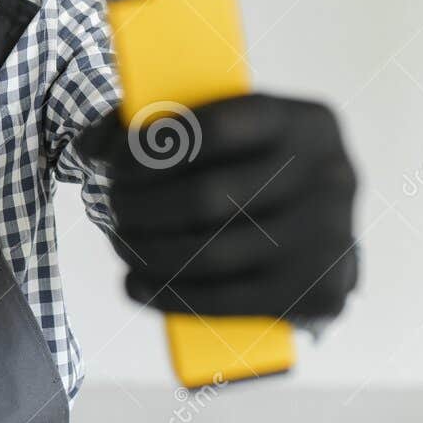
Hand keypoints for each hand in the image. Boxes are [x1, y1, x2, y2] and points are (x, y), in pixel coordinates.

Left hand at [74, 92, 359, 319]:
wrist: (316, 230)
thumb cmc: (251, 168)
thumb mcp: (223, 129)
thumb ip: (157, 122)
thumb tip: (90, 147)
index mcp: (307, 122)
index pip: (217, 129)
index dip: (153, 149)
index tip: (112, 164)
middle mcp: (332, 177)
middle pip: (208, 198)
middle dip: (140, 206)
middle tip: (109, 206)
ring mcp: (330, 240)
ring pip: (213, 254)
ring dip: (146, 251)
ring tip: (119, 240)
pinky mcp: (319, 294)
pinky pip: (230, 301)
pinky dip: (170, 294)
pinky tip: (135, 285)